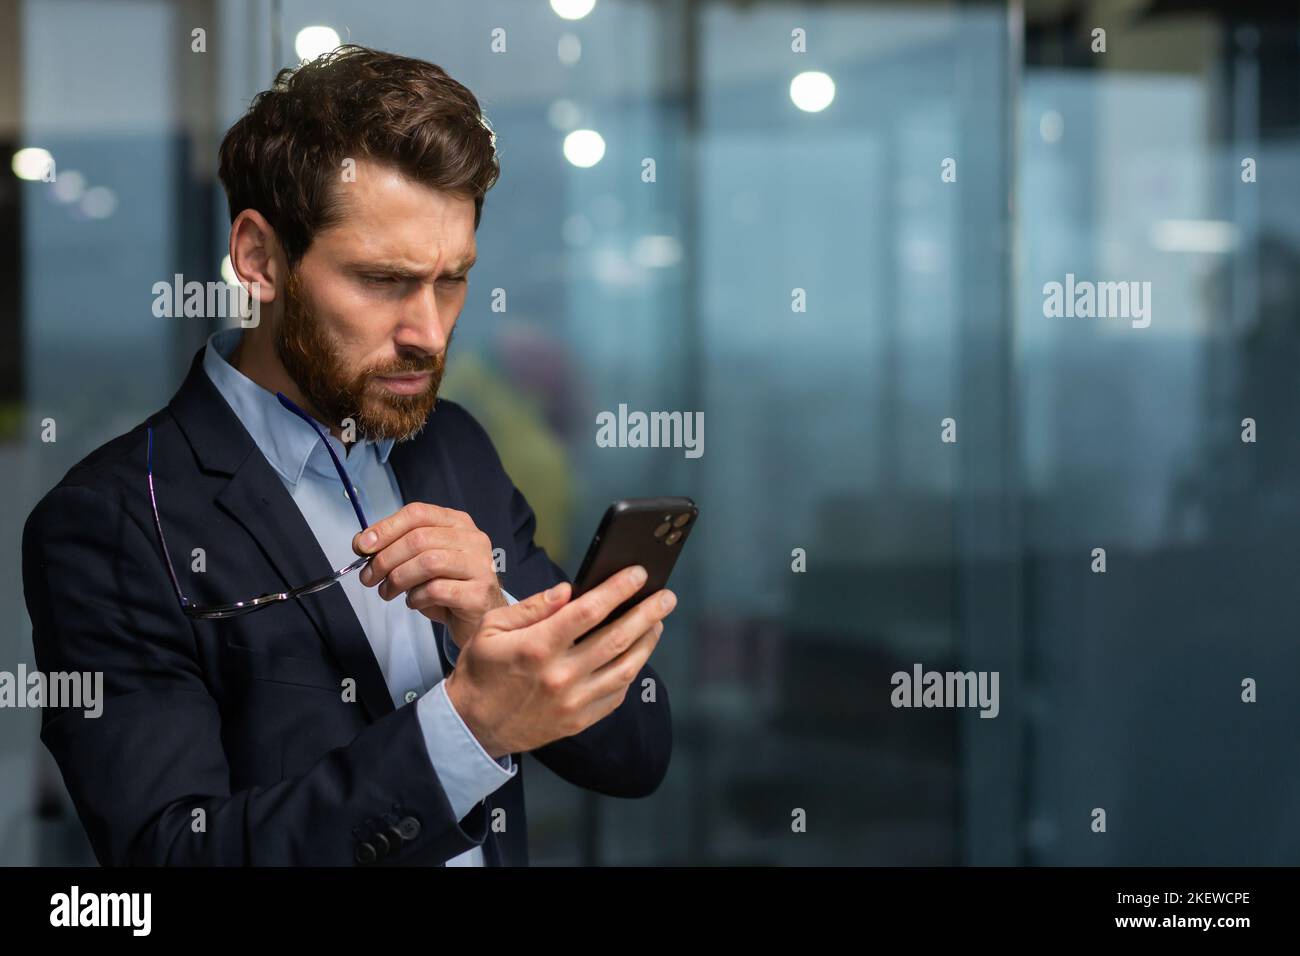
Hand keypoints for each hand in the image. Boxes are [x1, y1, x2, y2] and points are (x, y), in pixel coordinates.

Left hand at [352, 502, 507, 647]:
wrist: (477, 616)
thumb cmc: (448, 586)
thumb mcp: (420, 560)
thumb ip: (396, 547)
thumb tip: (362, 543)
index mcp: (457, 523)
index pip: (418, 513)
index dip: (386, 527)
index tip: (362, 545)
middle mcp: (473, 539)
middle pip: (419, 539)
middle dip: (385, 559)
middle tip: (369, 577)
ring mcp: (480, 565)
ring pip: (428, 562)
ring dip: (398, 579)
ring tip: (387, 592)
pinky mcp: (478, 593)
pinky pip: (437, 590)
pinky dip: (416, 598)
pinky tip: (414, 602)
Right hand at [444, 565, 675, 758]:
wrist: (474, 727)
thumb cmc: (482, 670)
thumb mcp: (491, 629)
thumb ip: (532, 607)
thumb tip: (569, 590)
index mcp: (537, 647)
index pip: (589, 611)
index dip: (618, 589)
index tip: (638, 573)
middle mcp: (560, 676)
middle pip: (617, 638)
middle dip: (647, 612)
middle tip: (667, 596)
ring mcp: (573, 702)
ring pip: (626, 667)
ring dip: (647, 641)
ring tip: (658, 622)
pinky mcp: (579, 721)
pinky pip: (617, 693)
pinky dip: (632, 670)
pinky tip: (637, 653)